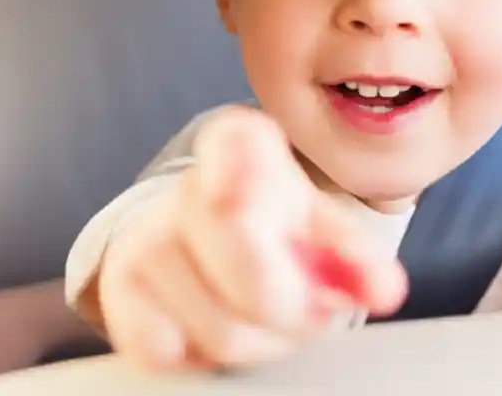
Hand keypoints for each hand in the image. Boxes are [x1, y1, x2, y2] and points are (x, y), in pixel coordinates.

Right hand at [97, 106, 406, 370]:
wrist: (196, 237)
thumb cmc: (271, 225)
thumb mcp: (321, 225)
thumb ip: (357, 256)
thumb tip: (383, 290)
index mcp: (241, 145)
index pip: (237, 146)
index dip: (239, 173)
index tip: (244, 188)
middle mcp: (185, 185)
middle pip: (245, 263)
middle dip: (292, 308)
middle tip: (315, 314)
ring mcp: (143, 237)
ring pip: (221, 329)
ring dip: (259, 343)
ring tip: (263, 316)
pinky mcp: (118, 292)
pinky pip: (172, 352)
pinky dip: (203, 356)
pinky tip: (212, 321)